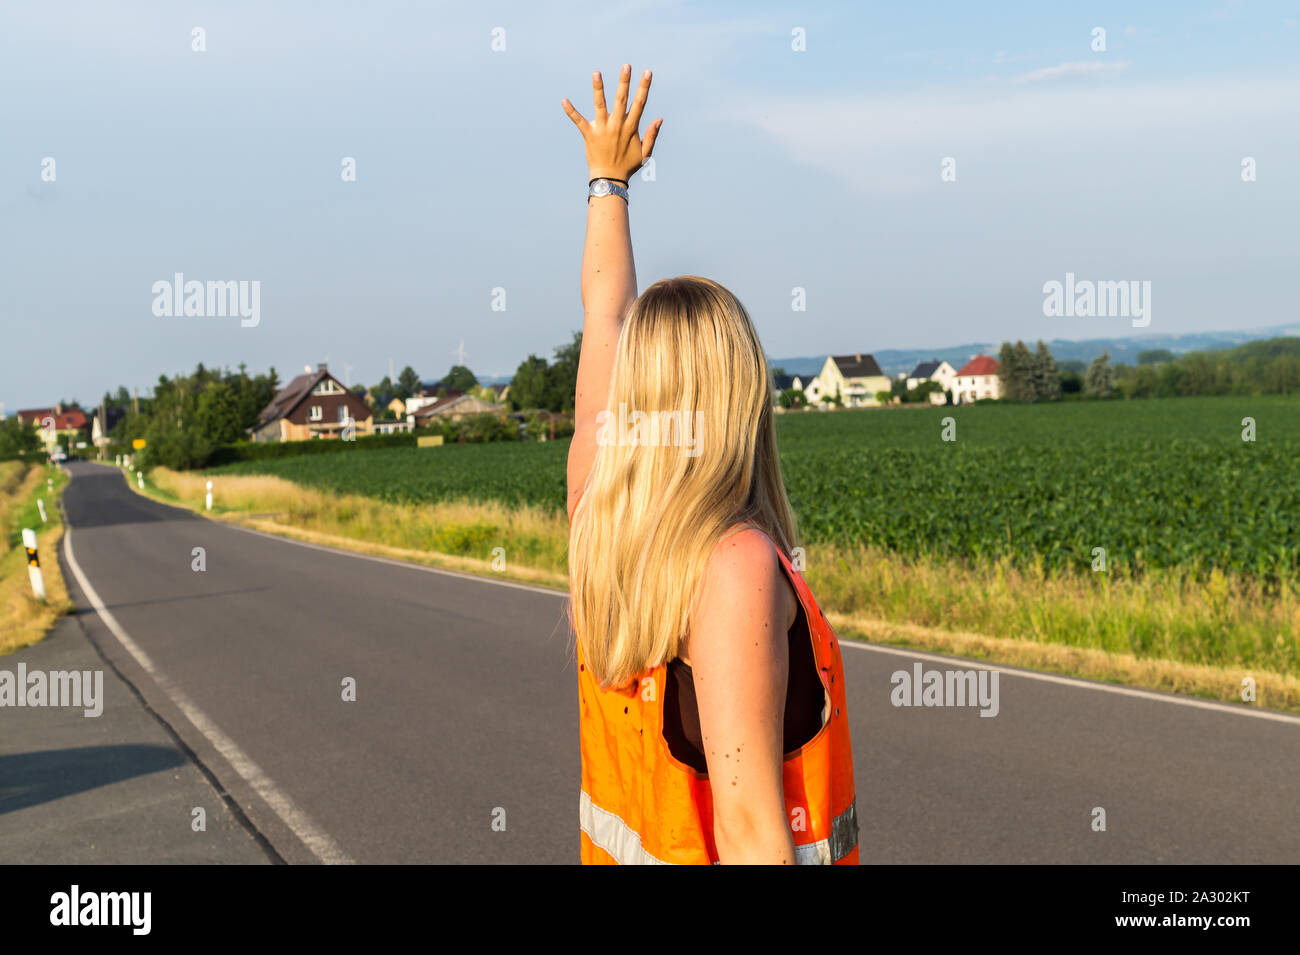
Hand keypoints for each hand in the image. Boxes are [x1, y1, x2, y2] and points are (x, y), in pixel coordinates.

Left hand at [562, 64, 661, 182]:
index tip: (647, 73)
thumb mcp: (645, 153)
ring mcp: (602, 129)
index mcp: (631, 128)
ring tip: (596, 73)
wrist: (609, 179)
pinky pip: (578, 121)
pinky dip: (571, 111)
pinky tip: (564, 100)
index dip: (644, 87)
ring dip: (599, 88)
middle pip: (622, 100)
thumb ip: (651, 135)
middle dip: (624, 82)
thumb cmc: (627, 166)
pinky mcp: (589, 134)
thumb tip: (659, 119)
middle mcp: (617, 125)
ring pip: (600, 105)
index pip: (639, 103)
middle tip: (626, 66)